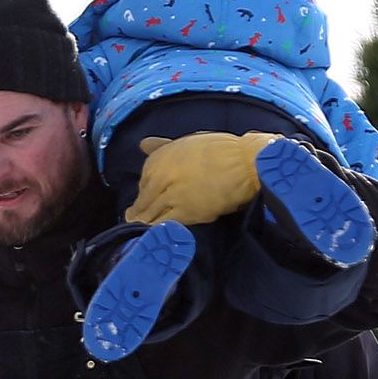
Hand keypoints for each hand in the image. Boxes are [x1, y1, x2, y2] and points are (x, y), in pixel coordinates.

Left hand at [123, 131, 275, 226]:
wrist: (244, 162)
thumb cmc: (222, 150)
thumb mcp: (187, 143)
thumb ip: (163, 146)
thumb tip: (143, 144)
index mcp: (161, 157)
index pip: (143, 179)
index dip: (143, 192)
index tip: (144, 200)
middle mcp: (160, 174)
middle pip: (143, 199)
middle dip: (137, 211)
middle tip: (132, 219)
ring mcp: (171, 194)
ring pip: (149, 214)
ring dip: (142, 223)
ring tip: (139, 230)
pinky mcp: (185, 212)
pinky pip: (164, 225)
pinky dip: (158, 231)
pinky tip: (155, 236)